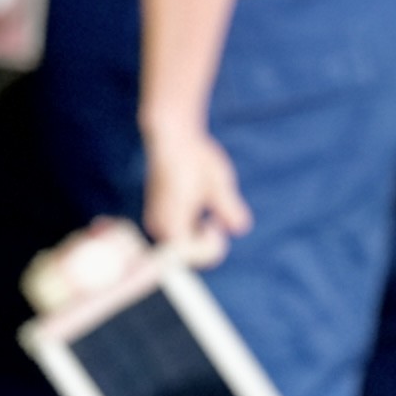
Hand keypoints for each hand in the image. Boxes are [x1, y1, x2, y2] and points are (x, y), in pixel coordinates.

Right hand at [146, 125, 250, 261]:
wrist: (172, 139)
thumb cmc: (196, 159)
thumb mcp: (218, 182)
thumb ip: (228, 208)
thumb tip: (239, 229)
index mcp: (172, 222)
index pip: (193, 256)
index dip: (210, 248)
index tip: (215, 225)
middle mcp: (158, 227)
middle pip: (189, 255)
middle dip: (206, 244)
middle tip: (213, 220)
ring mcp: (156, 223)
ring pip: (184, 246)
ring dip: (199, 237)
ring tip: (205, 211)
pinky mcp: (158, 218)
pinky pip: (179, 236)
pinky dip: (192, 229)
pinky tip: (197, 207)